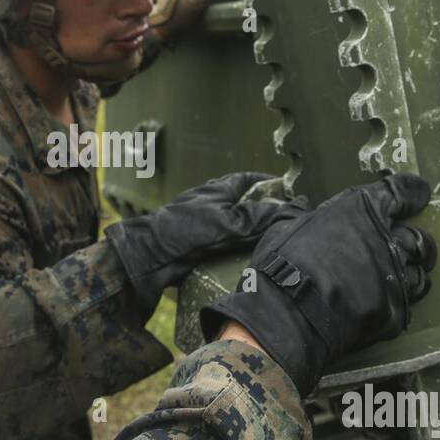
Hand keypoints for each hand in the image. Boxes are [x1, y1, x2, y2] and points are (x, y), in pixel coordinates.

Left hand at [105, 172, 310, 315]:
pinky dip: (233, 248)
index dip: (266, 182)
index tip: (285, 189)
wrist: (149, 256)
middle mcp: (208, 203)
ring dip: (247, 231)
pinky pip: (219, 243)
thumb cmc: (185, 231)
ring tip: (267, 241)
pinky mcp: (192, 243)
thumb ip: (260, 217)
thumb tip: (290, 209)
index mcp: (217, 190)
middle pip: (240, 201)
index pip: (247, 179)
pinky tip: (243, 259)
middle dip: (259, 208)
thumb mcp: (229, 223)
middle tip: (281, 219)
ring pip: (230, 223)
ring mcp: (199, 222)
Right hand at [201, 174, 437, 394]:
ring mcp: (394, 280)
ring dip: (411, 273)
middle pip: (420, 238)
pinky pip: (405, 306)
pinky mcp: (393, 313)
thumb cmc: (281, 264)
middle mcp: (387, 241)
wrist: (286, 315)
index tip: (418, 193)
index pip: (402, 193)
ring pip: (419, 274)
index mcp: (363, 211)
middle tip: (408, 244)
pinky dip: (396, 303)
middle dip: (416, 240)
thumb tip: (302, 206)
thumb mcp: (287, 224)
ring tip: (401, 276)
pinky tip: (386, 304)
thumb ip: (306, 215)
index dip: (412, 192)